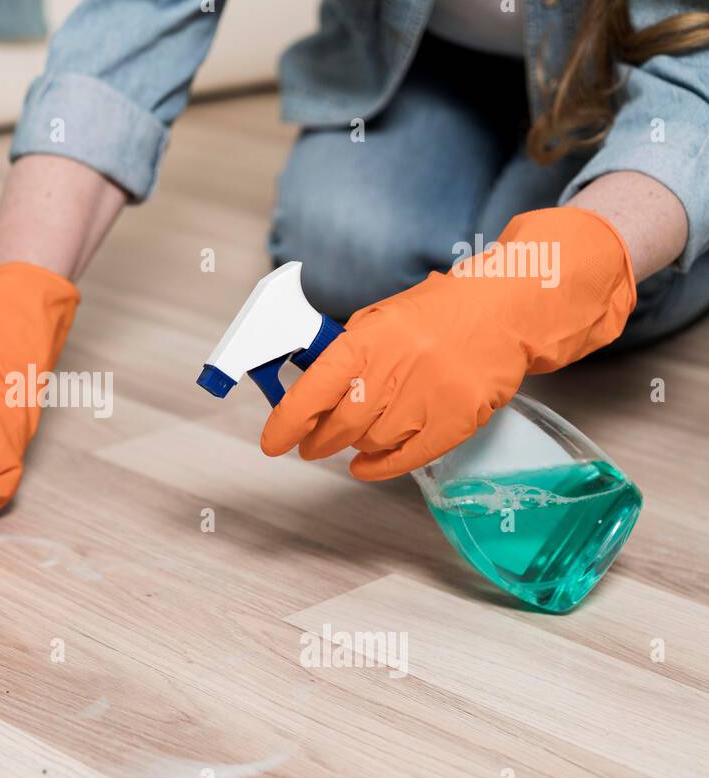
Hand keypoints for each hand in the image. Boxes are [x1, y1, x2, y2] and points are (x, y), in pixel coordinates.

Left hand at [260, 207, 635, 479]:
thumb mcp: (380, 319)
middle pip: (340, 425)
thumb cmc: (437, 315)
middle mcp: (396, 369)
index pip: (314, 390)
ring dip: (355, 445)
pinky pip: (407, 458)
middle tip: (311, 444)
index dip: (287, 422)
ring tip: (354, 436)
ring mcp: (429, 397)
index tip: (273, 441)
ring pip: (370, 443)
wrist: (505, 311)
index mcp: (368, 340)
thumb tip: (308, 394)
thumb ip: (346, 354)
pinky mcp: (457, 420)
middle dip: (318, 440)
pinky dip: (381, 467)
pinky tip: (367, 465)